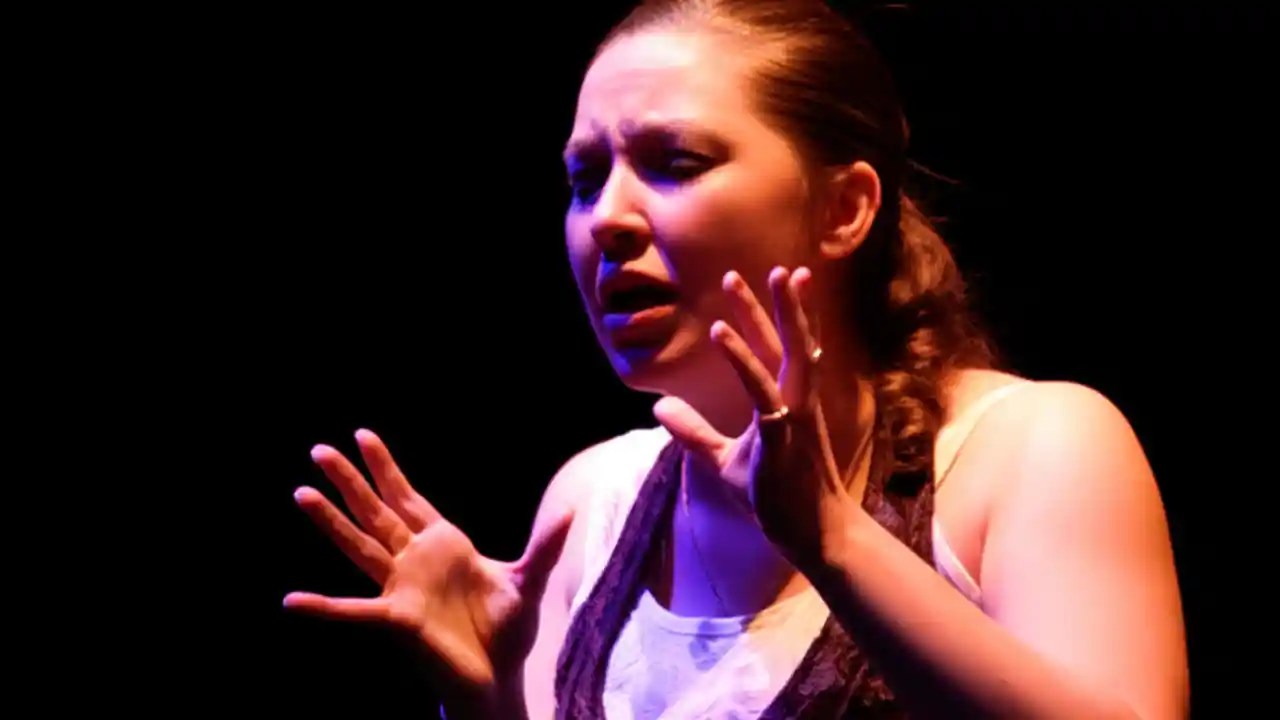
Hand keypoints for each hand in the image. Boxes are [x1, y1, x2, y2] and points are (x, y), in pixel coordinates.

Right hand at [284, 429, 571, 703]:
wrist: (499, 676)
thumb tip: (571, 511)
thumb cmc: (508, 630)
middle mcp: (416, 560)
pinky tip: (291, 600)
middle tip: (320, 449)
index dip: (385, 468)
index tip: (363, 435)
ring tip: (301, 493)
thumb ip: (545, 544)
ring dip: (331, 522)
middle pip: (376, 511)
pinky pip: (353, 611)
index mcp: (444, 543)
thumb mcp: (529, 579)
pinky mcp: (397, 618)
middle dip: (351, 480)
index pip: (407, 497)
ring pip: (359, 546)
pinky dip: (323, 607)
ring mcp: (402, 588)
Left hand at [653, 266, 855, 570]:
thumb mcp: (724, 462)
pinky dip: (740, 359)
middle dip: (779, 302)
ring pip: (785, 355)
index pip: (784, 349)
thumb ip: (695, 433)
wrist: (815, 536)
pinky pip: (760, 390)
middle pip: (791, 341)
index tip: (775, 276)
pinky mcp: (781, 437)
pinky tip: (717, 332)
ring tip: (741, 280)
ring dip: (765, 314)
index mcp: (791, 403)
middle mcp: (799, 402)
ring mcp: (794, 418)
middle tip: (771, 265)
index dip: (778, 314)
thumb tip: (659, 408)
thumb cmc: (777, 497)